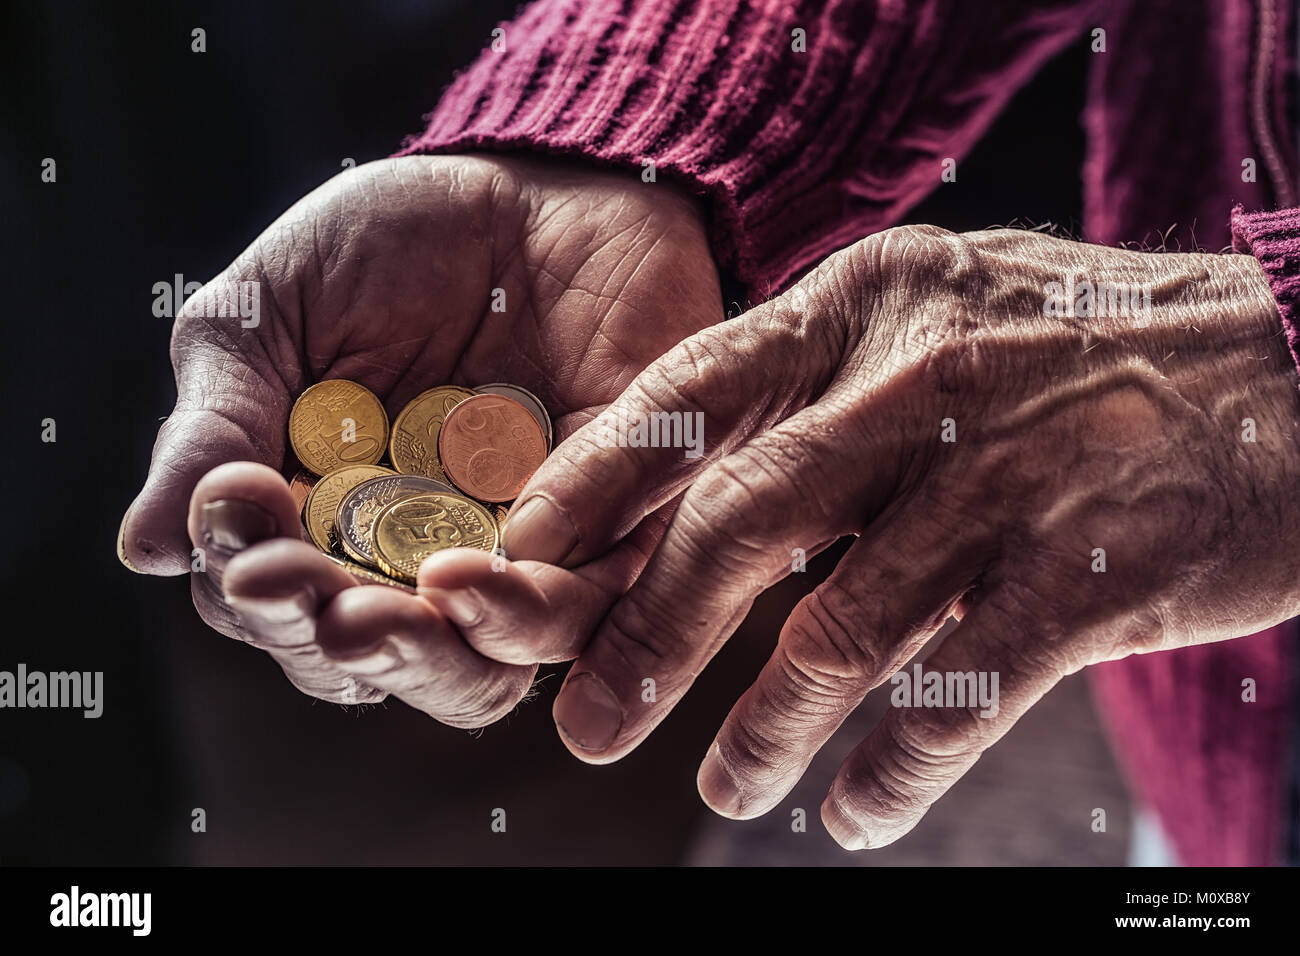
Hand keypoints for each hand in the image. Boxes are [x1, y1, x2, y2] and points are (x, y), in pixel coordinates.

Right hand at [119, 154, 721, 724]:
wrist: (544, 188)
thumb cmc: (394, 246)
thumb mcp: (272, 313)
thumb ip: (218, 422)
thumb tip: (147, 547)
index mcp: (321, 521)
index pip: (275, 608)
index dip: (256, 598)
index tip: (248, 546)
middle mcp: (415, 559)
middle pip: (373, 663)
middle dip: (339, 645)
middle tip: (318, 608)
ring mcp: (515, 554)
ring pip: (477, 672)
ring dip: (428, 656)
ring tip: (389, 614)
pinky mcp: (610, 532)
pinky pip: (579, 608)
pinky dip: (526, 608)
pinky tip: (478, 570)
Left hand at [501, 225, 1299, 844]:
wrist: (1292, 364)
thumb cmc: (1079, 352)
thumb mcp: (935, 318)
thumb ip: (815, 390)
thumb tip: (680, 499)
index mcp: (865, 304)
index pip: (689, 398)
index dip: (592, 491)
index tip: (527, 574)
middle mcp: (924, 378)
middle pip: (739, 525)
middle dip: (646, 638)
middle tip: (589, 721)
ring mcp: (1012, 474)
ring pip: (840, 630)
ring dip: (765, 728)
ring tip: (728, 786)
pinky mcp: (1096, 567)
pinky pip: (961, 694)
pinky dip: (896, 767)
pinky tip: (859, 805)